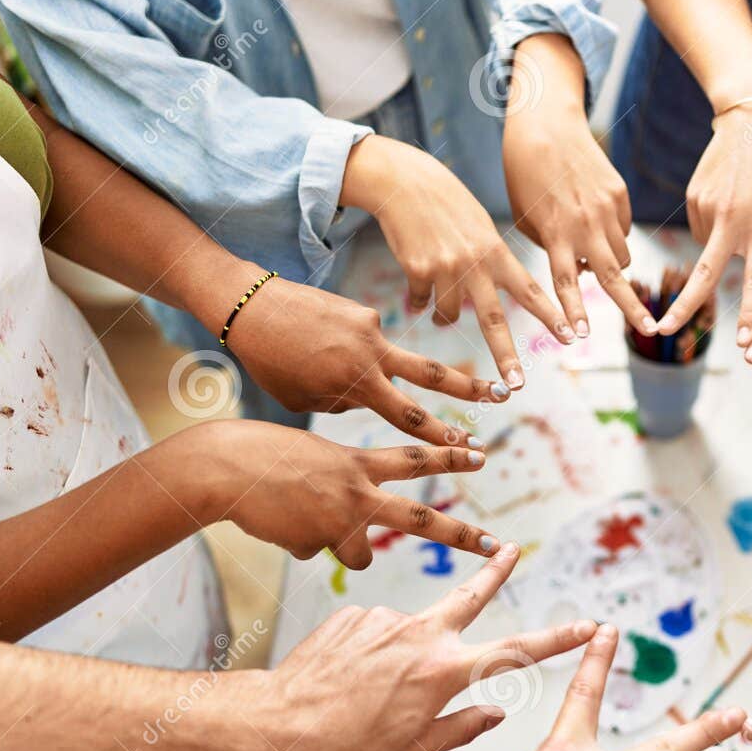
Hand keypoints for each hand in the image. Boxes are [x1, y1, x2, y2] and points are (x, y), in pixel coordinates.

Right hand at [179, 420, 495, 566]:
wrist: (224, 466)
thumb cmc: (259, 456)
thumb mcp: (311, 460)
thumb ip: (335, 488)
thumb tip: (335, 535)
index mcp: (357, 461)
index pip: (417, 458)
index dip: (450, 457)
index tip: (480, 455)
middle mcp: (357, 490)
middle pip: (420, 518)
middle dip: (460, 534)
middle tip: (494, 545)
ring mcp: (338, 519)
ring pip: (363, 555)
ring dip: (348, 552)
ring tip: (318, 533)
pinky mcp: (316, 542)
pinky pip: (312, 553)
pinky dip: (294, 543)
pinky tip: (273, 524)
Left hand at [225, 277, 501, 447]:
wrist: (250, 306)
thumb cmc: (269, 362)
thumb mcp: (303, 399)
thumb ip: (342, 402)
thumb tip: (367, 398)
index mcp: (355, 382)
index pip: (408, 414)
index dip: (440, 433)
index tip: (467, 445)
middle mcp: (370, 353)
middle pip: (432, 375)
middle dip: (468, 388)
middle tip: (501, 394)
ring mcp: (369, 327)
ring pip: (401, 356)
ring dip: (424, 369)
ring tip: (453, 376)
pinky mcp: (359, 310)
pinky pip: (365, 339)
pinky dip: (350, 349)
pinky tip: (320, 344)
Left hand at [249, 544, 595, 750]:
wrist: (284, 720)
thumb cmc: (350, 746)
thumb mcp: (417, 749)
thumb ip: (465, 727)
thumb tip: (495, 710)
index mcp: (444, 670)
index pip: (516, 650)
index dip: (557, 639)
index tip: (587, 626)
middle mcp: (421, 633)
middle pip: (471, 595)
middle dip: (496, 571)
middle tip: (511, 549)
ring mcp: (386, 618)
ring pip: (411, 634)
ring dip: (402, 657)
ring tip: (368, 694)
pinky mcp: (355, 613)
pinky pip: (376, 633)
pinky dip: (371, 653)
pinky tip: (348, 679)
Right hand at [342, 135, 572, 388]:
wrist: (405, 182)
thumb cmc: (448, 205)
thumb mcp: (480, 227)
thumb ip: (490, 262)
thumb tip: (480, 305)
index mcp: (497, 253)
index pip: (531, 291)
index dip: (552, 316)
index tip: (572, 337)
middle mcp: (476, 264)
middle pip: (494, 320)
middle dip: (506, 356)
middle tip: (515, 386)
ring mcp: (447, 268)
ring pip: (448, 314)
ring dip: (444, 316)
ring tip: (438, 307)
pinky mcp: (418, 270)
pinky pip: (422, 300)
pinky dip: (420, 296)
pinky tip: (417, 276)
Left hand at [503, 34, 652, 337]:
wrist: (544, 126)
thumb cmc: (526, 178)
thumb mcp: (528, 220)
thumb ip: (554, 250)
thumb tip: (583, 271)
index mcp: (555, 232)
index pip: (564, 282)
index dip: (572, 312)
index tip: (579, 337)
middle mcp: (585, 223)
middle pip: (613, 275)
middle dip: (631, 306)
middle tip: (650, 328)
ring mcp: (607, 208)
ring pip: (622, 255)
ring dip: (612, 266)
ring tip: (592, 255)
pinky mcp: (620, 194)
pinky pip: (623, 230)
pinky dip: (612, 237)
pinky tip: (594, 219)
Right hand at [656, 104, 751, 345]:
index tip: (745, 345)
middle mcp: (731, 220)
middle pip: (704, 275)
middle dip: (684, 307)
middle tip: (662, 330)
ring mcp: (707, 207)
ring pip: (711, 247)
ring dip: (723, 244)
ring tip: (745, 205)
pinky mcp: (693, 196)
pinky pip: (703, 226)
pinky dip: (716, 224)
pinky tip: (729, 198)